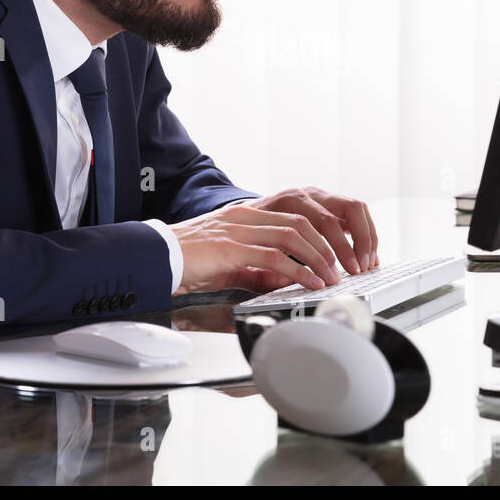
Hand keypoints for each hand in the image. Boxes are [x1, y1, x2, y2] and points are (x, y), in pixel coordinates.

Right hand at [170, 188, 378, 296]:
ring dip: (319, 258)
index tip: (339, 255)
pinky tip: (310, 282)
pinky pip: (273, 256)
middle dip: (329, 245)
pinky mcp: (230, 247)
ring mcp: (238, 229)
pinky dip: (298, 270)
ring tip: (333, 277)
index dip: (322, 235)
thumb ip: (258, 268)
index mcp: (248, 217)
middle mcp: (246, 217)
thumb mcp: (231, 263)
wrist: (153, 257)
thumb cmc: (187, 262)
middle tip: (345, 267)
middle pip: (302, 223)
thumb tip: (284, 280)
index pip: (296, 218)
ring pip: (293, 235)